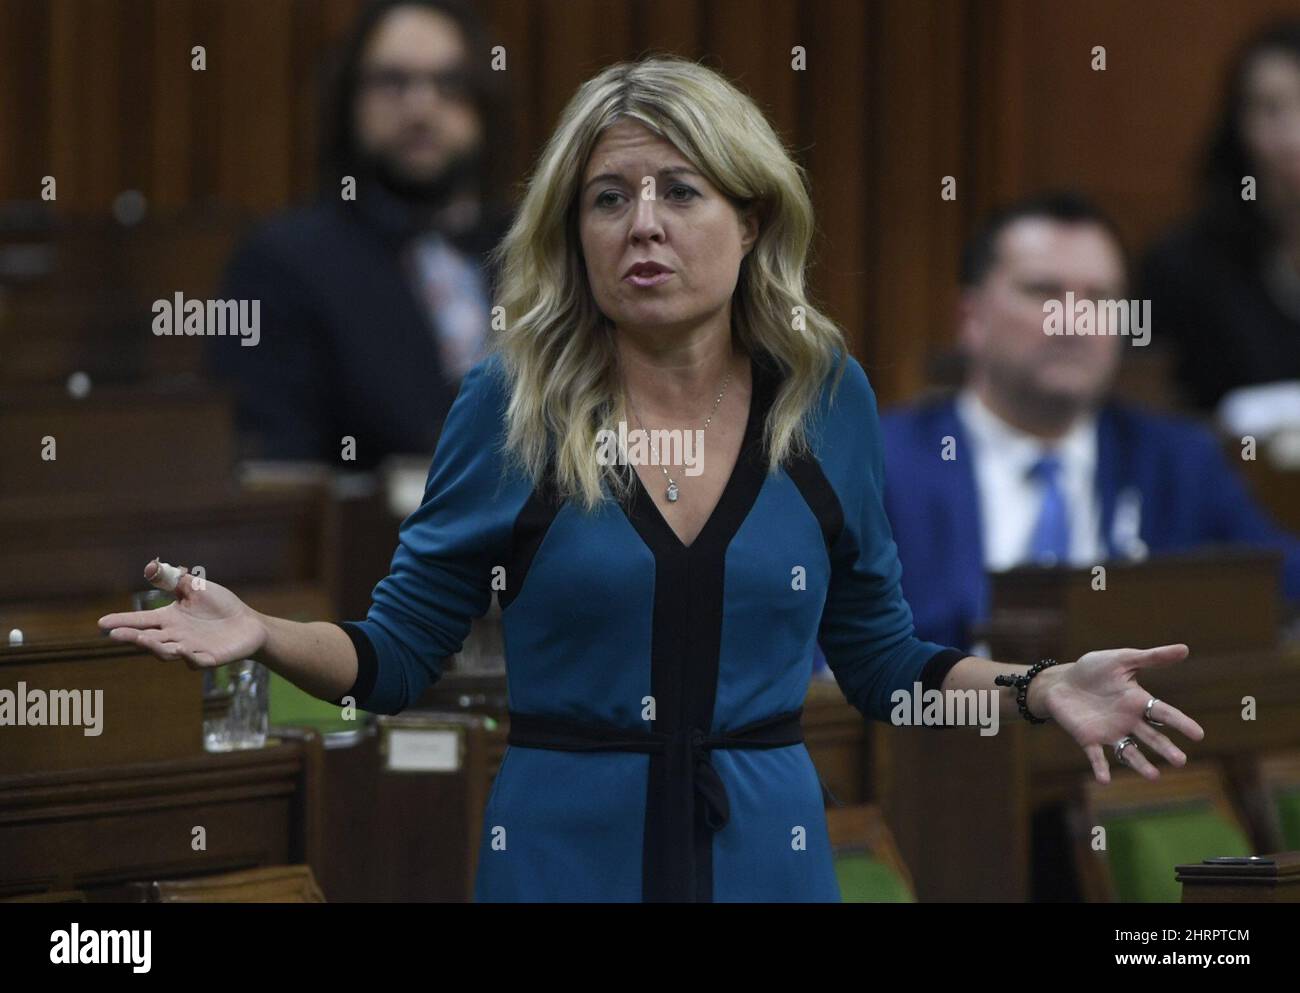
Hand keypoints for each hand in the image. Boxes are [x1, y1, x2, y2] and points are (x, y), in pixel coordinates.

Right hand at [97, 560, 267, 669]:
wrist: (248, 624)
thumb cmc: (220, 605)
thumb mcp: (195, 587)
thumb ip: (174, 579)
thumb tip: (151, 566)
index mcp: (169, 619)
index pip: (140, 620)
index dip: (122, 622)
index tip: (101, 623)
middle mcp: (175, 636)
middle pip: (149, 638)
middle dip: (132, 636)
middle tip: (115, 634)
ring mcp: (191, 650)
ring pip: (167, 652)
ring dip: (155, 646)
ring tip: (143, 639)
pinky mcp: (209, 659)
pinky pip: (197, 661)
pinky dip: (189, 657)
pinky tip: (182, 650)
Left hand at [1036, 644, 1204, 783]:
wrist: (1060, 682)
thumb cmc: (1092, 670)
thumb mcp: (1121, 660)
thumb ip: (1151, 657)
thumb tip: (1185, 648)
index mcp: (1138, 701)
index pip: (1164, 713)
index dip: (1181, 723)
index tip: (1199, 734)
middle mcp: (1128, 721)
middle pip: (1152, 737)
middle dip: (1166, 749)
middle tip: (1181, 761)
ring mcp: (1110, 732)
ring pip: (1130, 751)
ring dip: (1140, 764)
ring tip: (1154, 776)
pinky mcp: (1089, 739)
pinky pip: (1097, 756)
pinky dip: (1101, 767)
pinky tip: (1105, 779)